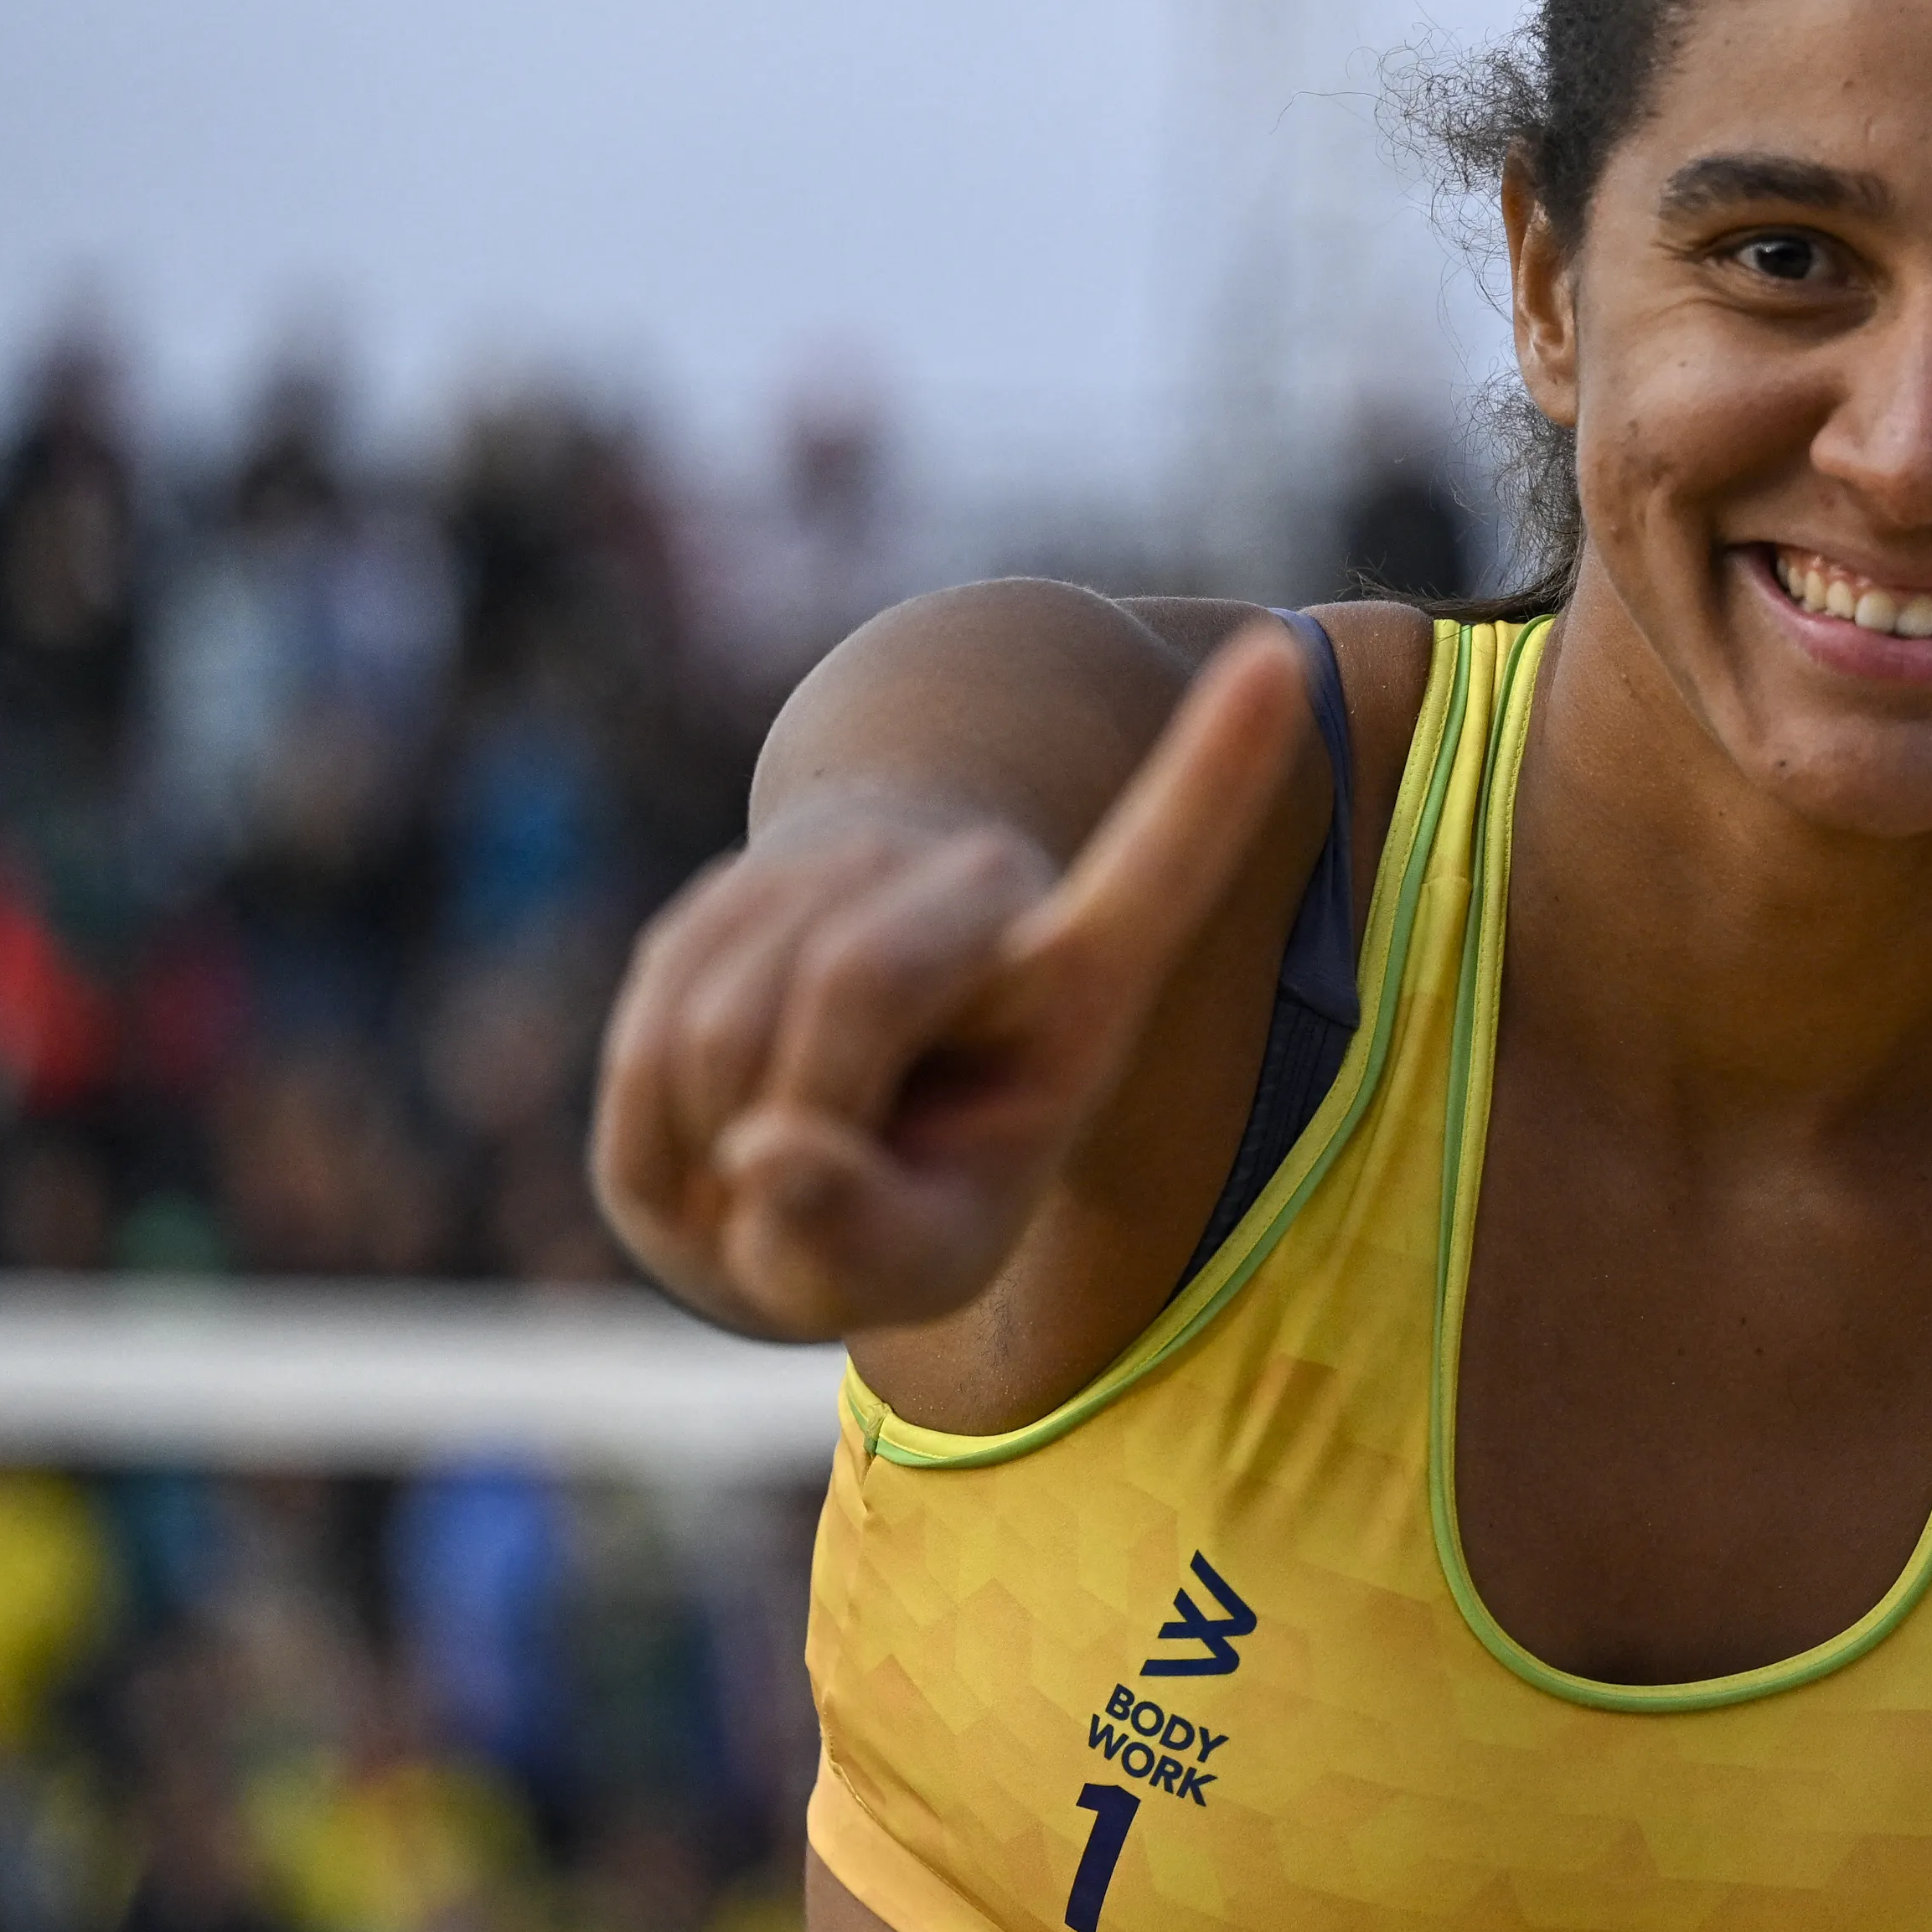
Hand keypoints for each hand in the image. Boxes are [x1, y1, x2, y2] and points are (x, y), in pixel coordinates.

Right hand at [594, 632, 1301, 1335]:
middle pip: (859, 980)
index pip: (1163, 871)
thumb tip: (772, 1155)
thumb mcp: (909, 1273)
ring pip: (726, 1011)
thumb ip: (860, 1237)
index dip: (1215, 768)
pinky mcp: (737, 888)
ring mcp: (857, 873)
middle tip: (818, 1175)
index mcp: (1080, 983)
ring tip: (777, 1149)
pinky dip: (653, 1114)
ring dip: (717, 1123)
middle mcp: (983, 892)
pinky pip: (652, 1015)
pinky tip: (707, 1124)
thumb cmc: (895, 1218)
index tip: (1279, 659)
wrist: (789, 1167)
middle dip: (810, 1105)